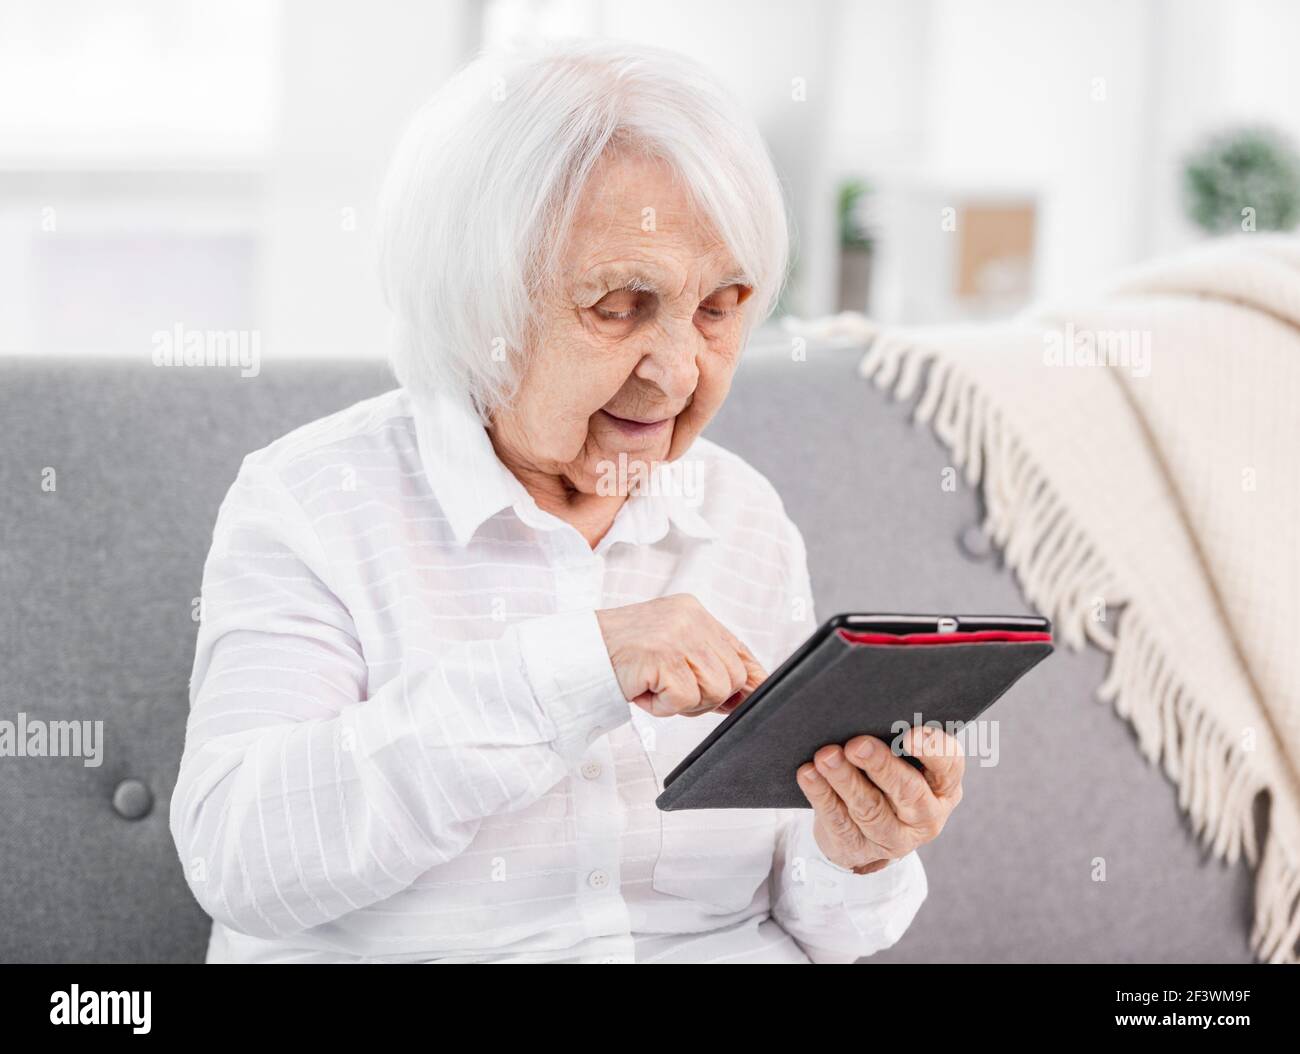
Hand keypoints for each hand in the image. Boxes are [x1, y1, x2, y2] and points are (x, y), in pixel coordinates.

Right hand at [596, 593, 766, 717]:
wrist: (578, 653)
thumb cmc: (619, 656)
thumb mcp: (671, 651)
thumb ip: (708, 664)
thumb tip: (751, 691)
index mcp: (694, 612)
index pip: (740, 651)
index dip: (746, 682)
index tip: (742, 700)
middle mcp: (690, 618)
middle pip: (733, 678)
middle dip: (707, 698)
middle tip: (672, 692)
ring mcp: (678, 636)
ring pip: (715, 691)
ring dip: (684, 703)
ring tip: (655, 688)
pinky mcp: (663, 658)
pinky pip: (684, 700)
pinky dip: (663, 707)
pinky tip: (643, 690)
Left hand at [796, 725, 964, 873]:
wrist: (864, 833)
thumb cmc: (886, 779)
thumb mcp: (903, 762)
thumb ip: (894, 739)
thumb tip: (868, 706)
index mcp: (944, 786)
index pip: (949, 765)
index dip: (933, 750)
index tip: (910, 735)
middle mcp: (926, 816)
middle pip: (908, 791)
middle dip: (881, 766)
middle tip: (857, 744)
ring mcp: (893, 838)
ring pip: (869, 808)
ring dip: (845, 779)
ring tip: (826, 756)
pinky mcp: (859, 848)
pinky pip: (838, 821)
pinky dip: (821, 795)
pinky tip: (809, 774)